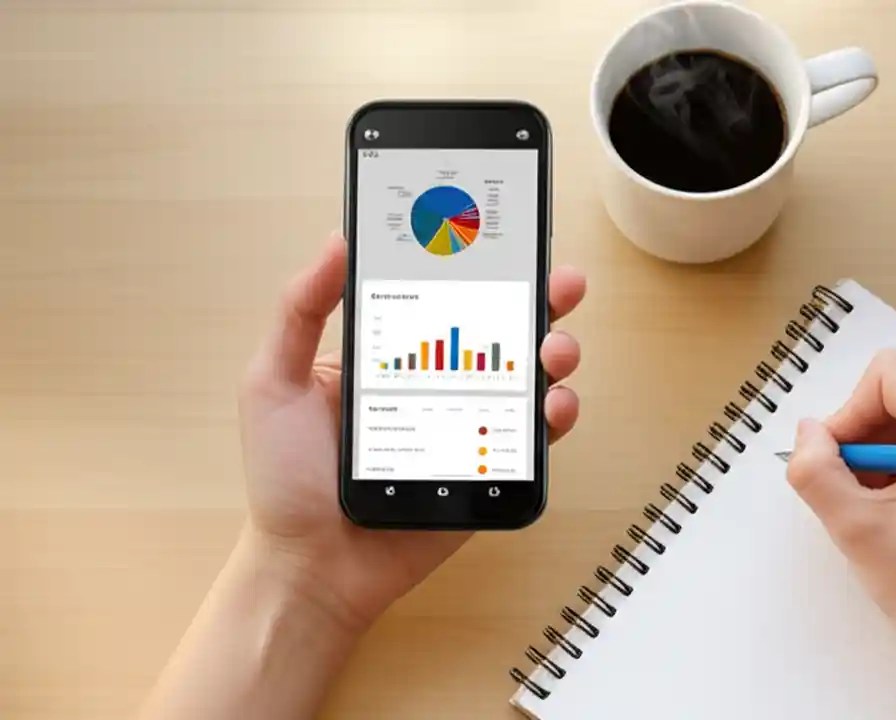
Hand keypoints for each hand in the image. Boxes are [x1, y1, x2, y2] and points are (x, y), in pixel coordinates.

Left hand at [237, 232, 586, 631]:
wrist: (312, 566)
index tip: (505, 239)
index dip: (481, 266)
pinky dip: (556, 414)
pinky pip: (535, 436)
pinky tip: (553, 405)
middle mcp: (437, 382)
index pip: (445, 296)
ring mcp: (468, 424)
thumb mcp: (274, 380)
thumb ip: (300, 309)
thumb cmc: (285, 478)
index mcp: (391, 353)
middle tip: (560, 284)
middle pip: (502, 329)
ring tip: (555, 350)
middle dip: (541, 299)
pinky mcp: (489, 468)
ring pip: (529, 376)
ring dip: (556, 352)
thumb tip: (337, 241)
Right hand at [786, 349, 895, 718]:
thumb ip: (817, 471)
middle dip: (862, 439)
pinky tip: (895, 511)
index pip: (888, 375)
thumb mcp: (855, 528)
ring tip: (876, 509)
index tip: (840, 462)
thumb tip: (807, 431)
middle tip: (854, 494)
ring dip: (877, 457)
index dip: (850, 412)